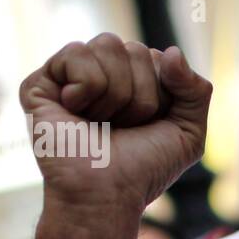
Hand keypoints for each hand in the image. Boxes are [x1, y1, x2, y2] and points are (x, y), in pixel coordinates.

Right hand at [19, 34, 212, 216]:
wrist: (107, 194)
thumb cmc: (144, 168)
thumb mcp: (188, 133)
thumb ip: (196, 90)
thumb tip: (170, 51)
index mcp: (134, 82)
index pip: (159, 56)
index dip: (162, 94)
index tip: (148, 125)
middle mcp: (102, 74)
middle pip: (135, 48)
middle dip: (140, 96)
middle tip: (122, 127)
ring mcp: (70, 77)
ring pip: (107, 44)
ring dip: (116, 93)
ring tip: (100, 122)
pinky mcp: (41, 82)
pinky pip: (77, 52)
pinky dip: (87, 88)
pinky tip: (75, 112)